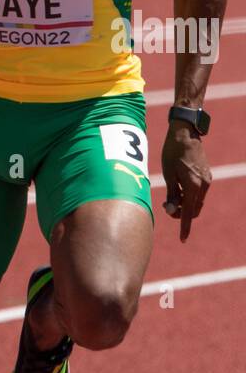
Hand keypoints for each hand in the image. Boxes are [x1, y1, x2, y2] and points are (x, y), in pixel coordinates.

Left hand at [161, 123, 210, 241]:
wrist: (185, 133)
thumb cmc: (172, 153)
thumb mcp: (168, 175)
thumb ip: (171, 195)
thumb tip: (171, 211)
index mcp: (193, 186)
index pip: (189, 213)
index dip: (184, 227)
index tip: (182, 239)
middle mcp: (203, 185)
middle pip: (194, 210)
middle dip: (181, 214)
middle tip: (165, 207)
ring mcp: (206, 180)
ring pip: (196, 201)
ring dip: (184, 204)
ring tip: (170, 196)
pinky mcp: (206, 175)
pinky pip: (198, 192)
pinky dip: (188, 196)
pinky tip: (177, 188)